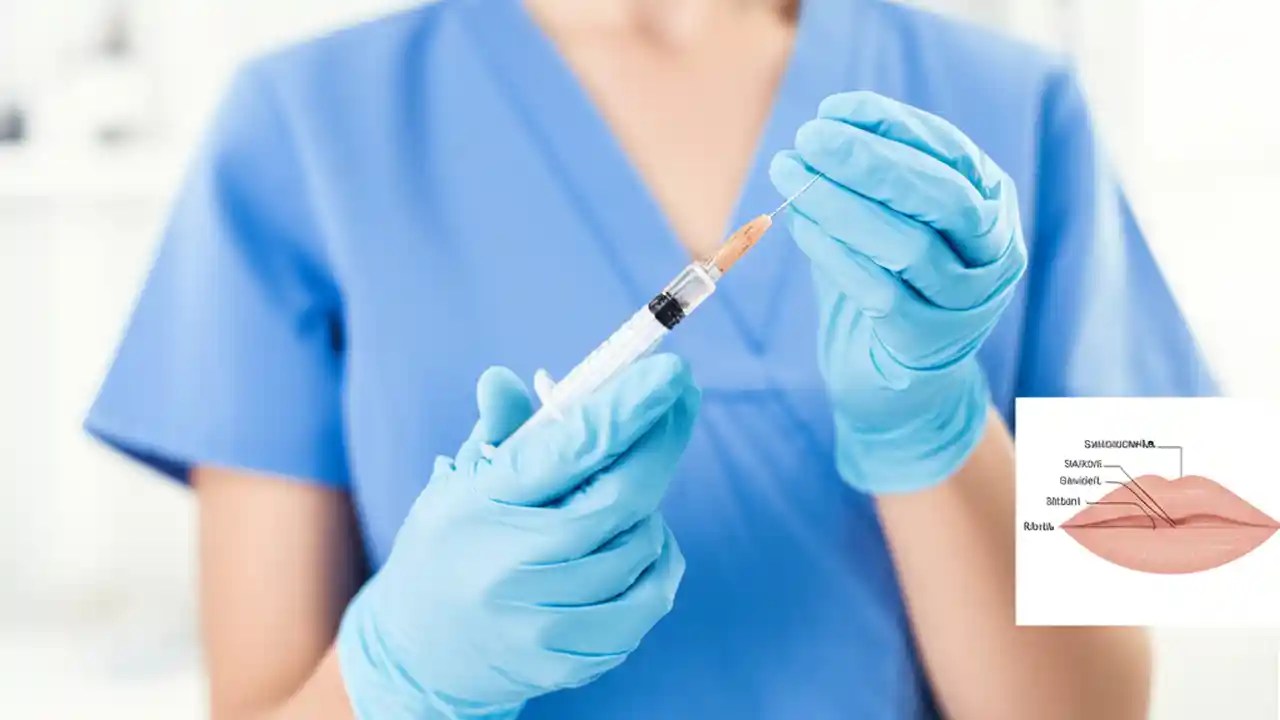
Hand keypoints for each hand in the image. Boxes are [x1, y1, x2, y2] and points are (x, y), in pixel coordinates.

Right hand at [337, 355, 699, 718]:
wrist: (421, 655)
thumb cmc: (450, 548)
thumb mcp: (458, 482)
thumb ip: (498, 430)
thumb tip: (506, 378)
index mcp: (483, 505)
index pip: (569, 448)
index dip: (628, 406)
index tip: (671, 371)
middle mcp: (513, 565)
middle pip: (623, 495)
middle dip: (662, 441)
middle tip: (679, 399)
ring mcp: (544, 619)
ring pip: (643, 545)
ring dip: (650, 507)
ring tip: (626, 490)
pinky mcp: (571, 658)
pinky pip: (651, 600)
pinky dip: (657, 563)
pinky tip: (634, 544)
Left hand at [769, 91, 1025, 493]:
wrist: (905, 382)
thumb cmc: (895, 283)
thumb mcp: (894, 220)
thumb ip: (875, 179)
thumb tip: (826, 129)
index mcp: (992, 205)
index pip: (950, 153)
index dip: (893, 126)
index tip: (835, 108)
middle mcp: (993, 252)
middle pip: (941, 198)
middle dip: (872, 161)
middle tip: (811, 137)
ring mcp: (966, 303)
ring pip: (909, 246)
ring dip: (841, 205)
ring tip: (791, 175)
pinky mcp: (926, 343)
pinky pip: (880, 293)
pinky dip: (836, 254)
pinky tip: (801, 225)